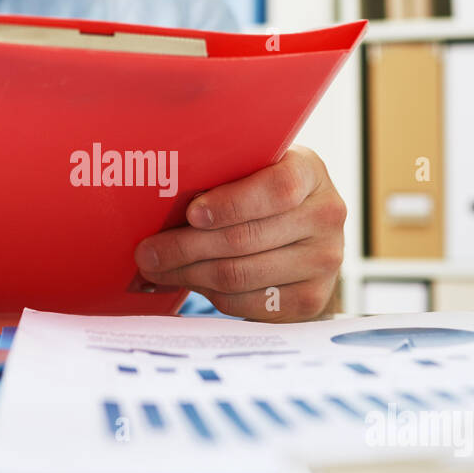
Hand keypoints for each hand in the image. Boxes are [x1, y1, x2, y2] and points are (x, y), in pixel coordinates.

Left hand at [134, 146, 344, 321]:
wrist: (308, 239)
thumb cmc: (264, 196)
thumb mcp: (255, 171)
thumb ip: (223, 176)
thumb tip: (156, 199)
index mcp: (310, 172)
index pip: (275, 189)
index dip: (230, 204)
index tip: (191, 213)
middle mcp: (326, 216)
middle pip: (245, 239)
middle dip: (185, 247)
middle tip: (147, 252)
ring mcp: (324, 261)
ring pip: (239, 275)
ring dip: (188, 273)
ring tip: (157, 269)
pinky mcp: (311, 299)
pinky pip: (247, 301)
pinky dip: (210, 294)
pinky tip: (192, 281)